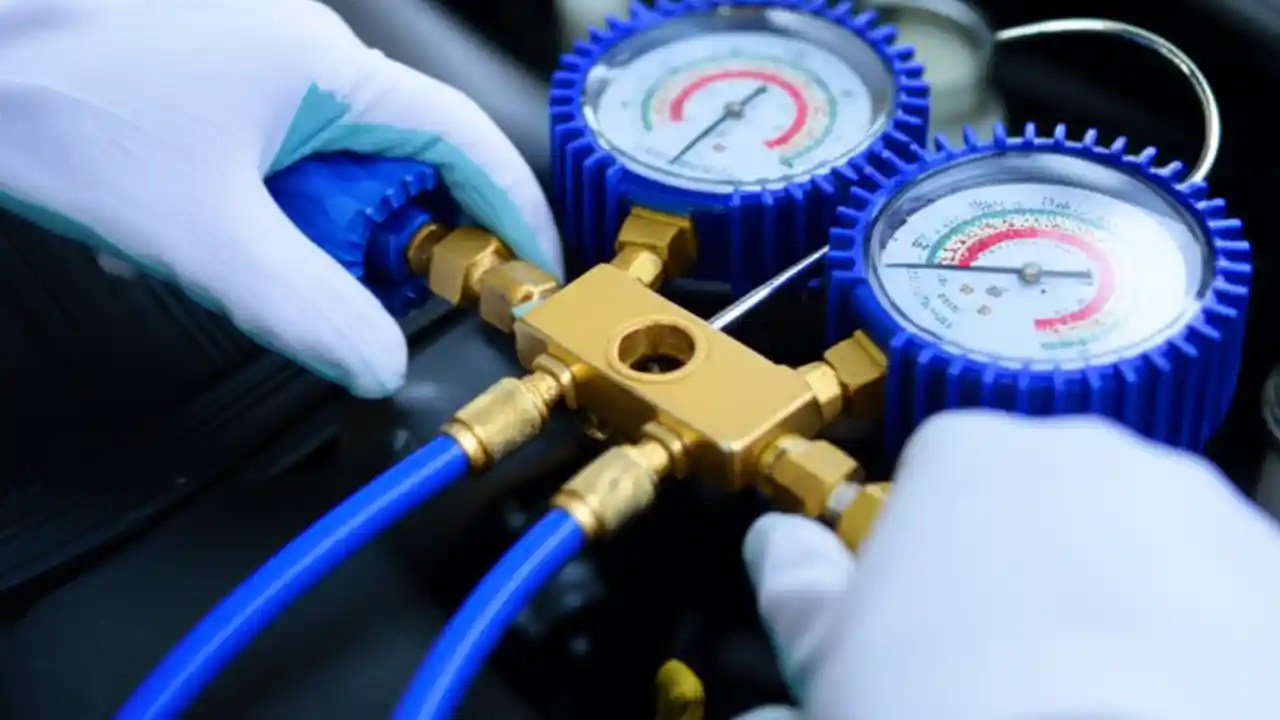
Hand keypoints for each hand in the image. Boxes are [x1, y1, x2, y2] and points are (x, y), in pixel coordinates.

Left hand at [0, 0, 559, 397]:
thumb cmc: (48, 92)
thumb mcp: (197, 233)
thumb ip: (303, 309)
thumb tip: (379, 365)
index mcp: (324, 68)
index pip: (464, 140)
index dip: (513, 211)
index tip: (531, 270)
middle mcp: (296, 52)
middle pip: (387, 172)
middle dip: (356, 246)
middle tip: (322, 292)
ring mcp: (246, 63)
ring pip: (312, 178)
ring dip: (276, 239)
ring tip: (204, 257)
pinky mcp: (202, 84)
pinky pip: (258, 166)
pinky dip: (233, 217)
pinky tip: (169, 235)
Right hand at [740, 410, 1279, 718]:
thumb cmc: (955, 713)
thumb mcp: (832, 654)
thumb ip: (799, 586)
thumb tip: (777, 555)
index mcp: (964, 454)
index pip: (935, 475)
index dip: (924, 550)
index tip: (922, 609)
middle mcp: (1083, 454)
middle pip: (1041, 497)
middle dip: (1021, 561)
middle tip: (998, 661)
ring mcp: (1189, 505)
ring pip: (1138, 536)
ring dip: (1113, 590)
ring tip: (1084, 689)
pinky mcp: (1266, 565)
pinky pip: (1219, 584)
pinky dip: (1196, 628)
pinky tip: (1158, 696)